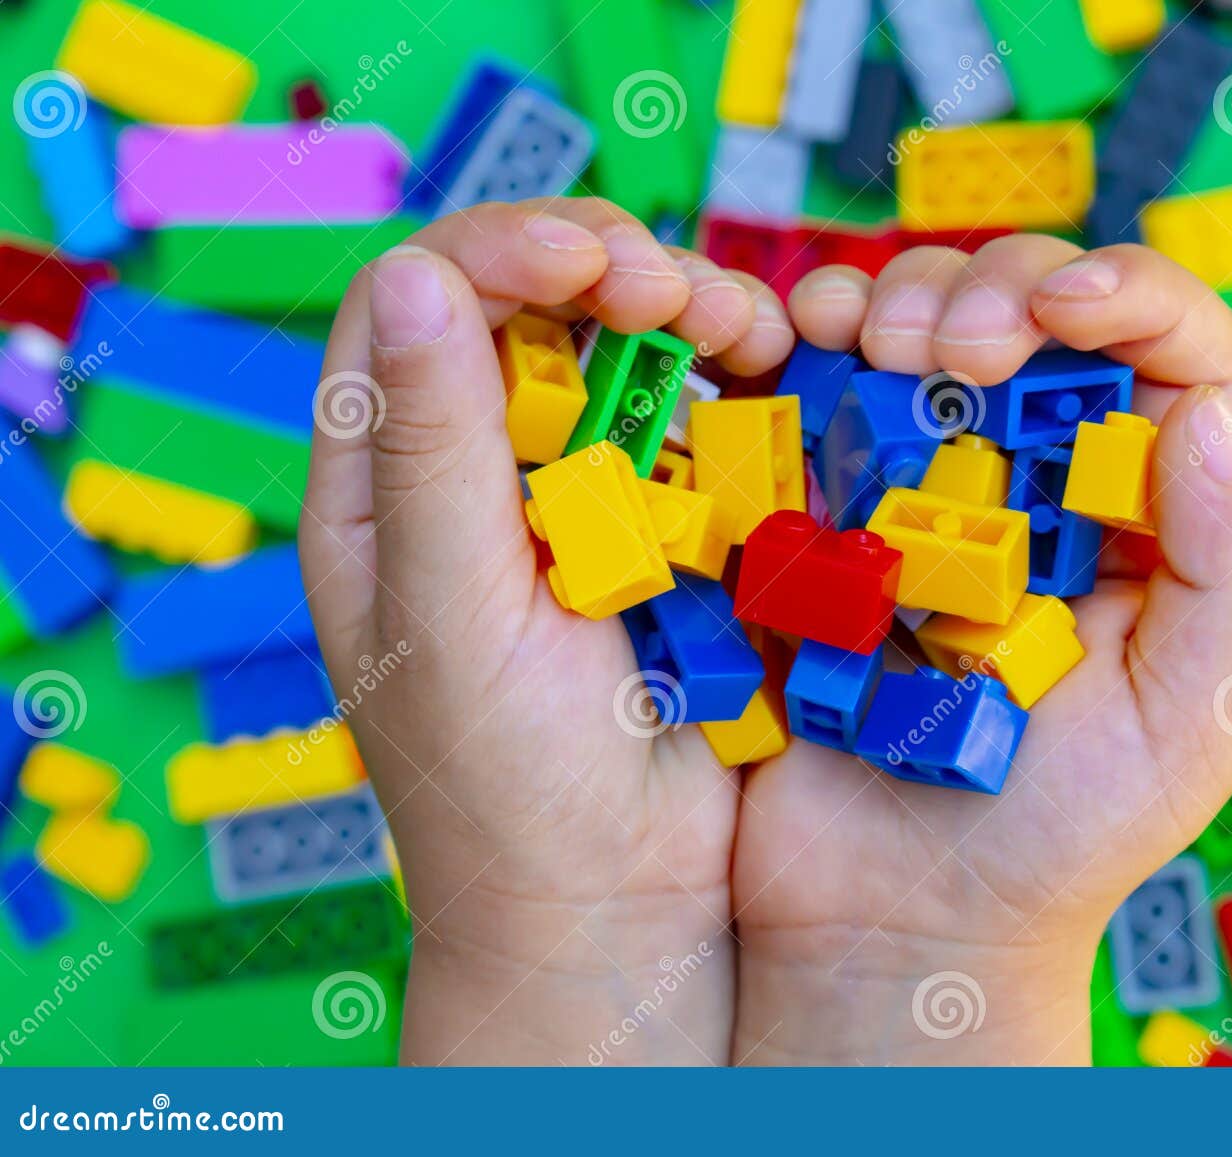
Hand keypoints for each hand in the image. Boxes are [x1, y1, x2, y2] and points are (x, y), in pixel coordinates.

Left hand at [299, 198, 793, 1063]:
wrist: (619, 903)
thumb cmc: (507, 788)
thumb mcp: (453, 613)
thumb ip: (433, 448)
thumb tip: (416, 277)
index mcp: (385, 492)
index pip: (409, 308)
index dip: (497, 252)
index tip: (592, 260)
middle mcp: (475, 477)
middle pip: (522, 305)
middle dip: (603, 268)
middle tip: (676, 294)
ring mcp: (575, 497)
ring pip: (616, 349)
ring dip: (683, 312)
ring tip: (742, 330)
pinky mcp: (665, 528)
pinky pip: (692, 420)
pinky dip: (733, 381)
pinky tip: (769, 374)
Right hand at [730, 239, 1231, 1064]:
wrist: (897, 912)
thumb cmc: (1058, 830)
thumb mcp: (1190, 719)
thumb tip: (1204, 416)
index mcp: (1143, 512)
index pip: (1173, 351)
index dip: (1131, 292)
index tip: (1064, 308)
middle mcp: (1037, 477)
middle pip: (1037, 308)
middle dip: (992, 290)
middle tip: (947, 352)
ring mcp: (921, 483)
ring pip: (922, 322)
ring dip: (897, 299)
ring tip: (871, 349)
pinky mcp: (822, 505)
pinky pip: (814, 386)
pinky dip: (803, 335)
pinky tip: (799, 341)